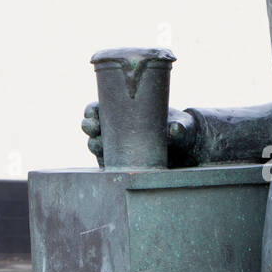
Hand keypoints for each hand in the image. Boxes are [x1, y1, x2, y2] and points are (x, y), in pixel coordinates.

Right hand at [81, 103, 197, 168]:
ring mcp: (115, 146)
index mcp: (123, 112)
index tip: (92, 113)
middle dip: (89, 126)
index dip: (91, 111)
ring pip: (95, 144)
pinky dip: (103, 162)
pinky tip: (105, 162)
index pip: (98, 109)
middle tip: (94, 127)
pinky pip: (106, 163)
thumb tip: (175, 129)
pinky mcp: (119, 163)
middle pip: (92, 126)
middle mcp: (115, 129)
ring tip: (98, 144)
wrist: (182, 149)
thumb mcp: (180, 125)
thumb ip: (178, 127)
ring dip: (93, 144)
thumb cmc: (177, 128)